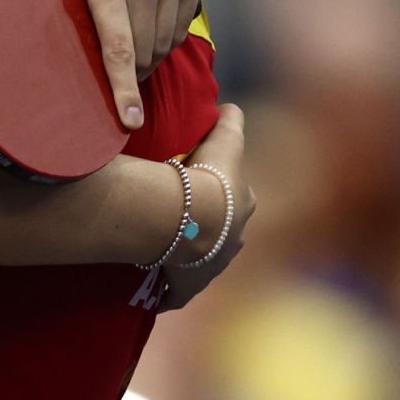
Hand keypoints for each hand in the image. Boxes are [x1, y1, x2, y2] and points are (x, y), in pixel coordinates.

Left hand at [57, 0, 201, 131]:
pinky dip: (165, 37)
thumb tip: (46, 75)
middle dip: (132, 74)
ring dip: (149, 57)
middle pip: (143, 53)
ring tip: (131, 45)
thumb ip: (64, 16)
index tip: (129, 121)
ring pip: (164, 45)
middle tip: (119, 75)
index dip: (123, 90)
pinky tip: (149, 21)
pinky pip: (180, 30)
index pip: (117, 50)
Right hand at [161, 104, 253, 310]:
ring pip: (201, 262)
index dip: (221, 195)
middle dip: (209, 231)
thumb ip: (232, 120)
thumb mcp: (227, 139)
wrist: (194, 217)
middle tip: (183, 223)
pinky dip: (169, 292)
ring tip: (167, 252)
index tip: (204, 191)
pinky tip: (157, 292)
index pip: (236, 199)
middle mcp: (234, 240)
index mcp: (242, 207)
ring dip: (188, 258)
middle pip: (221, 234)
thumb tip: (230, 106)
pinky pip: (178, 292)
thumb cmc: (210, 176)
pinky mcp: (189, 285)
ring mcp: (212, 266)